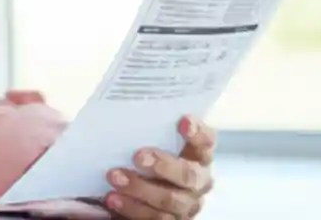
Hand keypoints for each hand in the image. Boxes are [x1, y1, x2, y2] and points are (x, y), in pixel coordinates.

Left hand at [102, 115, 216, 218]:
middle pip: (189, 175)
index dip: (198, 132)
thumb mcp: (153, 143)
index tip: (183, 121)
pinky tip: (113, 199)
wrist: (144, 193)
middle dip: (163, 165)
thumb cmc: (149, 159)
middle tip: (138, 156)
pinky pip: (154, 218)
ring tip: (115, 177)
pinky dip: (131, 208)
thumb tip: (127, 111)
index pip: (207, 141)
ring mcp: (187, 205)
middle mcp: (199, 182)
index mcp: (199, 157)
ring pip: (169, 201)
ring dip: (140, 189)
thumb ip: (152, 131)